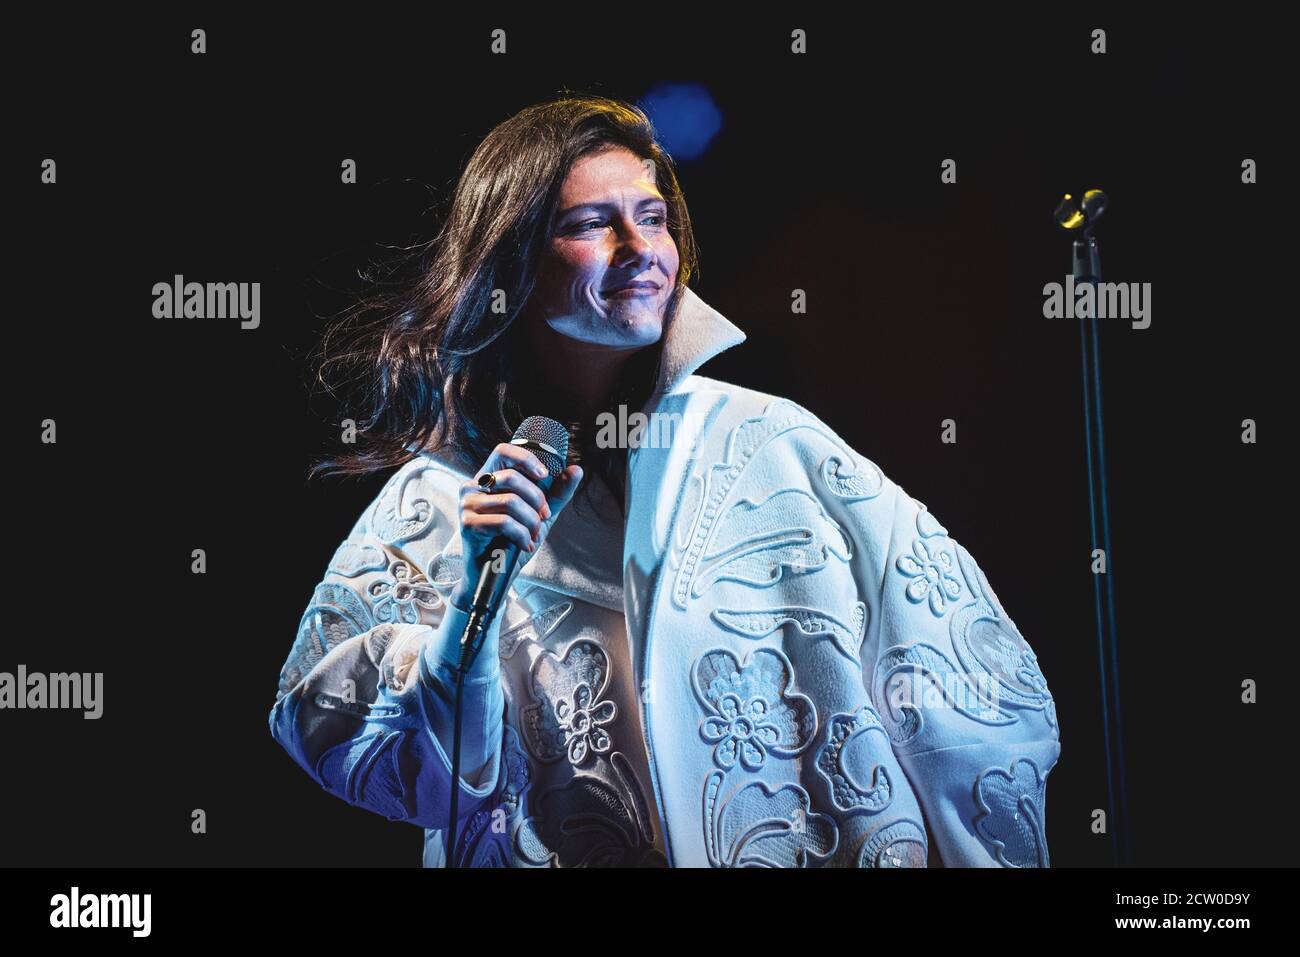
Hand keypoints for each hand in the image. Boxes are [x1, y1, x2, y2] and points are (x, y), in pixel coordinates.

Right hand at [450, 441, 582, 609]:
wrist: (496, 574)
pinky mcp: (467, 524)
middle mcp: (473, 487)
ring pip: (511, 502)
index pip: (502, 452)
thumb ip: (557, 492)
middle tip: (543, 517)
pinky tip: (524, 544)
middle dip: (535, 498)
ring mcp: (467, 505)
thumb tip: (576, 470)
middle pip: (511, 477)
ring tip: (532, 535)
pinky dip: (521, 535)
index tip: (544, 474)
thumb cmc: (513, 541)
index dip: (525, 459)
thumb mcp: (540, 514)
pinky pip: (504, 522)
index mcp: (488, 479)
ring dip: (530, 522)